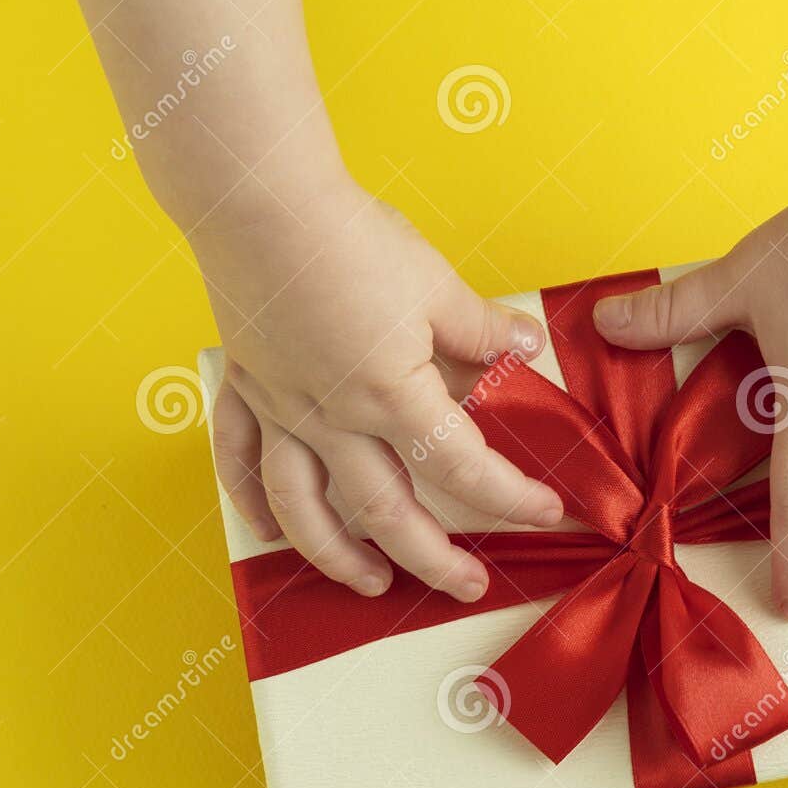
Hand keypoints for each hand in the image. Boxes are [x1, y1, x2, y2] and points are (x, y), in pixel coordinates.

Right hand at [195, 181, 562, 602]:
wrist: (258, 201)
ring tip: (373, 584)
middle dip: (434, 561)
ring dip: (340, 558)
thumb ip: (482, 330)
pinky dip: (254, 504)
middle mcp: (335, 420)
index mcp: (392, 396)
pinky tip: (271, 532)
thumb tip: (527, 351)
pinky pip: (240, 463)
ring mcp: (283, 412)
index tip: (546, 512)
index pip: (465, 466)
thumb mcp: (435, 283)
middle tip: (469, 586)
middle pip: (388, 514)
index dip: (511, 497)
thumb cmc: (347, 236)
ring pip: (306, 510)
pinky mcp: (245, 390)